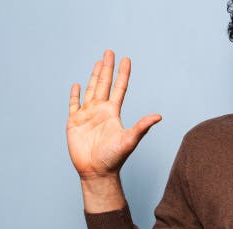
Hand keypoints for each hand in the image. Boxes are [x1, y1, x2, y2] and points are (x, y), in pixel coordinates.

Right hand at [67, 49, 161, 180]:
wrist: (96, 172)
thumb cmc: (114, 159)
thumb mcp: (129, 140)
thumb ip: (142, 127)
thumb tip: (159, 116)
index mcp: (113, 113)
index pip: (119, 88)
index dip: (123, 73)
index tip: (126, 58)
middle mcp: (101, 111)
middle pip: (104, 84)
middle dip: (107, 68)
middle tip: (109, 51)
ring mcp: (87, 116)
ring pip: (90, 90)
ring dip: (94, 76)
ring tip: (98, 62)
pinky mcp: (74, 122)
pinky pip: (74, 105)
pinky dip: (74, 95)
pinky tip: (76, 85)